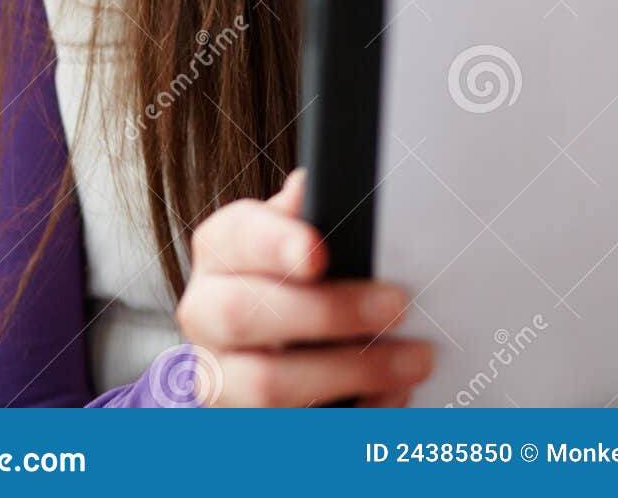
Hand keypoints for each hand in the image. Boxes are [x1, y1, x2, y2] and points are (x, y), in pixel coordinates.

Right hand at [175, 165, 433, 405]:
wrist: (255, 348)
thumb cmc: (284, 277)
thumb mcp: (289, 235)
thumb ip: (302, 214)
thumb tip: (315, 184)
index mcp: (219, 252)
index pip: (236, 239)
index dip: (275, 245)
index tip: (319, 253)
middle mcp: (205, 313)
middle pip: (245, 315)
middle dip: (328, 312)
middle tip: (396, 306)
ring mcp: (220, 378)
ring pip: (266, 386)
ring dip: (349, 373)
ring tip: (412, 360)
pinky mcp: (246, 429)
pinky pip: (294, 433)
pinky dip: (351, 418)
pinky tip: (392, 400)